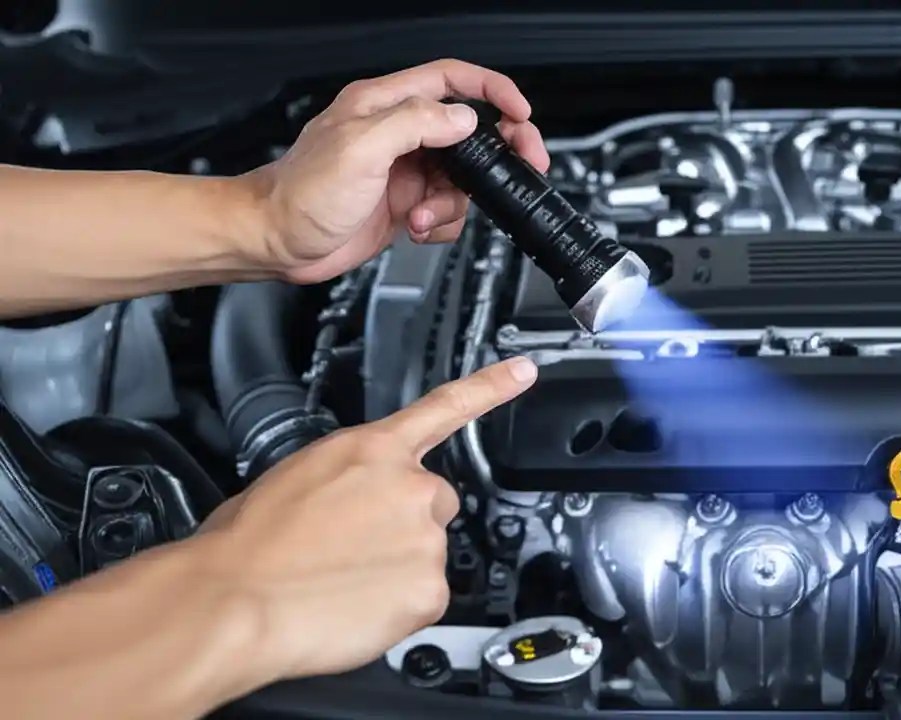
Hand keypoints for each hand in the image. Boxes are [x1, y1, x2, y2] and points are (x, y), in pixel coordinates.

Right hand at [195, 356, 536, 683]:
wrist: (234, 599)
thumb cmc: (246, 544)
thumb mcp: (295, 479)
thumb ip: (347, 480)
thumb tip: (353, 500)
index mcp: (372, 450)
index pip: (445, 407)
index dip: (492, 386)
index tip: (524, 371)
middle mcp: (411, 487)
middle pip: (434, 502)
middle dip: (405, 523)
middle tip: (354, 547)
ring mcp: (426, 539)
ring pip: (426, 553)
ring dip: (396, 566)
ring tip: (341, 579)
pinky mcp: (430, 590)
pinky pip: (424, 598)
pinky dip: (396, 606)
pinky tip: (355, 604)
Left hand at [249, 59, 549, 283]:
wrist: (276, 242)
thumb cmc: (300, 194)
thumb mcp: (360, 148)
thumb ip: (416, 124)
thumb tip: (464, 118)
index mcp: (384, 105)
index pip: (451, 80)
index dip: (492, 90)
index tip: (520, 111)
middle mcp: (397, 134)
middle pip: (468, 130)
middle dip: (497, 151)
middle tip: (521, 165)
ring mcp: (403, 170)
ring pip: (462, 178)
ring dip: (454, 202)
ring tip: (423, 215)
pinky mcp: (404, 203)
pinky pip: (446, 209)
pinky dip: (441, 223)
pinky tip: (416, 227)